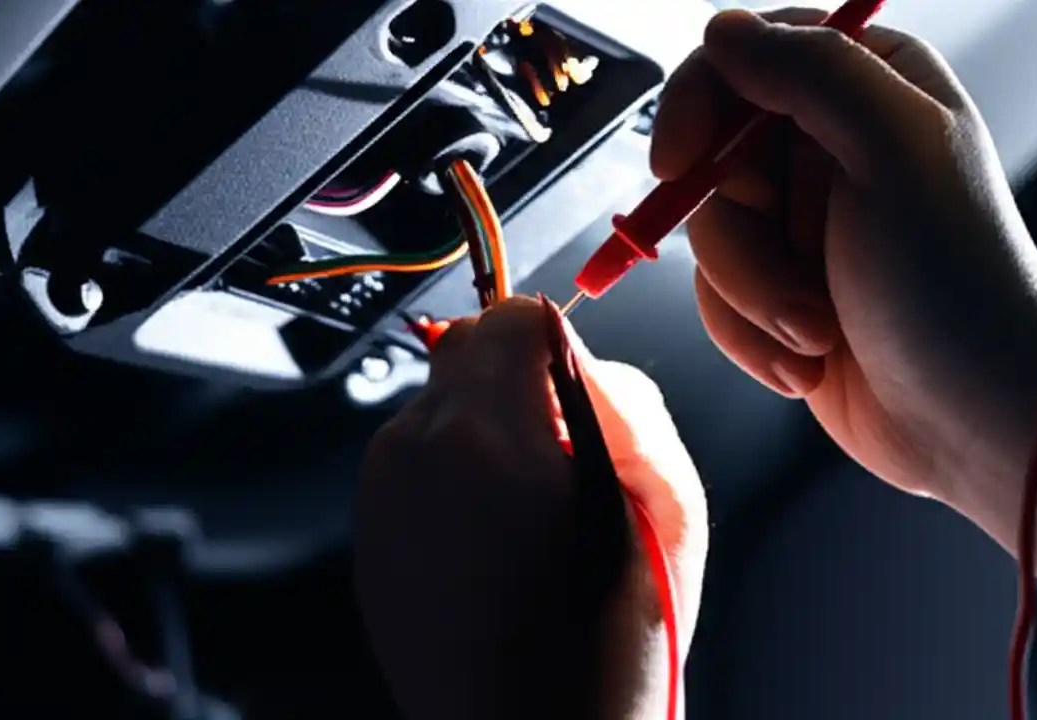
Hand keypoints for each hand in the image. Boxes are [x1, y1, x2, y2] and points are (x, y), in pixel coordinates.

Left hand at [355, 298, 706, 719]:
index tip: (579, 399)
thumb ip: (627, 404)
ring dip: (488, 432)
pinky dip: (456, 478)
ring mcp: (381, 498)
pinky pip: (418, 463)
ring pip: (441, 405)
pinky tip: (495, 548)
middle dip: (519, 384)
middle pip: (467, 351)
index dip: (558, 348)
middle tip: (566, 463)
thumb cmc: (606, 654)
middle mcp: (414, 454)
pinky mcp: (370, 536)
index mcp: (488, 438)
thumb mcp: (667, 514)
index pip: (511, 316)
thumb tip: (578, 352)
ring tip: (532, 519)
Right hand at [654, 8, 1036, 498]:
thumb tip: (723, 28)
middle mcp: (829, 150)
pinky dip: (752, 337)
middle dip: (743, 238)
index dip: (697, 106)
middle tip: (793, 280)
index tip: (677, 164)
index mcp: (868, 91)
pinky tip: (810, 364)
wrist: (976, 420)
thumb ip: (809, 72)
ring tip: (816, 334)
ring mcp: (802, 227)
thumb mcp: (891, 151)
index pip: (744, 59)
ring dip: (755, 297)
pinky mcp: (779, 295)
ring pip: (708, 239)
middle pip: (711, 159)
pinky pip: (716, 299)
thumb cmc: (953, 283)